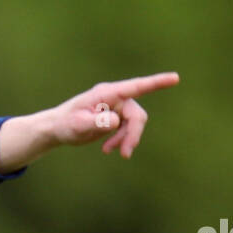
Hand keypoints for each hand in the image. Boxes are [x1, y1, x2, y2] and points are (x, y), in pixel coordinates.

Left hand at [48, 71, 179, 157]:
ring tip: (109, 151)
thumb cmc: (66, 124)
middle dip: (133, 135)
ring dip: (126, 139)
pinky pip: (127, 129)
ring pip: (134, 124)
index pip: (136, 87)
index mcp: (107, 93)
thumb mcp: (79, 126)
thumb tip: (116, 121)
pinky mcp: (115, 116)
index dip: (156, 83)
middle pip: (137, 115)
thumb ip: (97, 123)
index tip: (175, 78)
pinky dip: (121, 140)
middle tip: (125, 154)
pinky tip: (107, 149)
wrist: (57, 128)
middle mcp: (114, 97)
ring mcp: (116, 106)